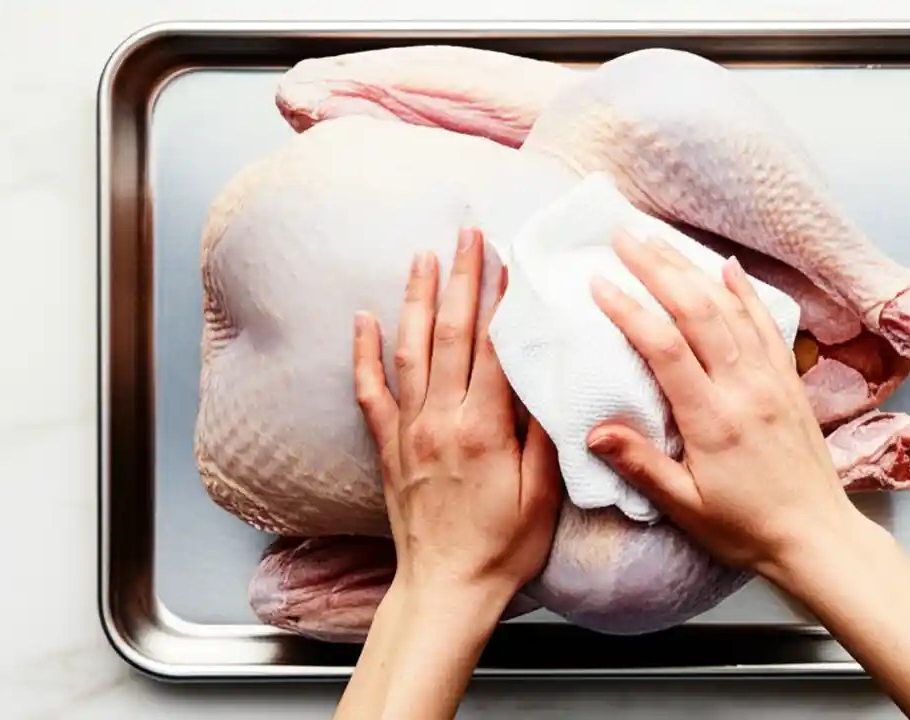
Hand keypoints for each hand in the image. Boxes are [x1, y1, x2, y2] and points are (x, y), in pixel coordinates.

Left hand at [352, 227, 560, 600]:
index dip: (500, 299)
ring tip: (423, 256)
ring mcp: (409, 432)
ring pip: (409, 351)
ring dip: (415, 299)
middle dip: (460, 279)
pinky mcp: (389, 448)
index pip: (492, 348)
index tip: (506, 258)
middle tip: (467, 233)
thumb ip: (541, 436)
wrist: (446, 590)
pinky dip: (365, 352)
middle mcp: (439, 421)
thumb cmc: (502, 550)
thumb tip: (545, 379)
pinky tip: (363, 319)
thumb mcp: (542, 497)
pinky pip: (371, 391)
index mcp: (482, 431)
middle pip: (449, 335)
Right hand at [586, 232, 858, 577]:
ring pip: (729, 308)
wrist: (818, 538)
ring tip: (660, 241)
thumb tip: (593, 431)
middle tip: (624, 237)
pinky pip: (765, 325)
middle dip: (658, 268)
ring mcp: (771, 380)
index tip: (598, 282)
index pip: (664, 347)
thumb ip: (640, 465)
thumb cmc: (746, 528)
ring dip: (692, 269)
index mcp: (713, 419)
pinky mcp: (789, 383)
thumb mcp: (685, 507)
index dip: (629, 309)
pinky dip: (744, 292)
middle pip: (697, 311)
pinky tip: (727, 268)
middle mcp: (744, 388)